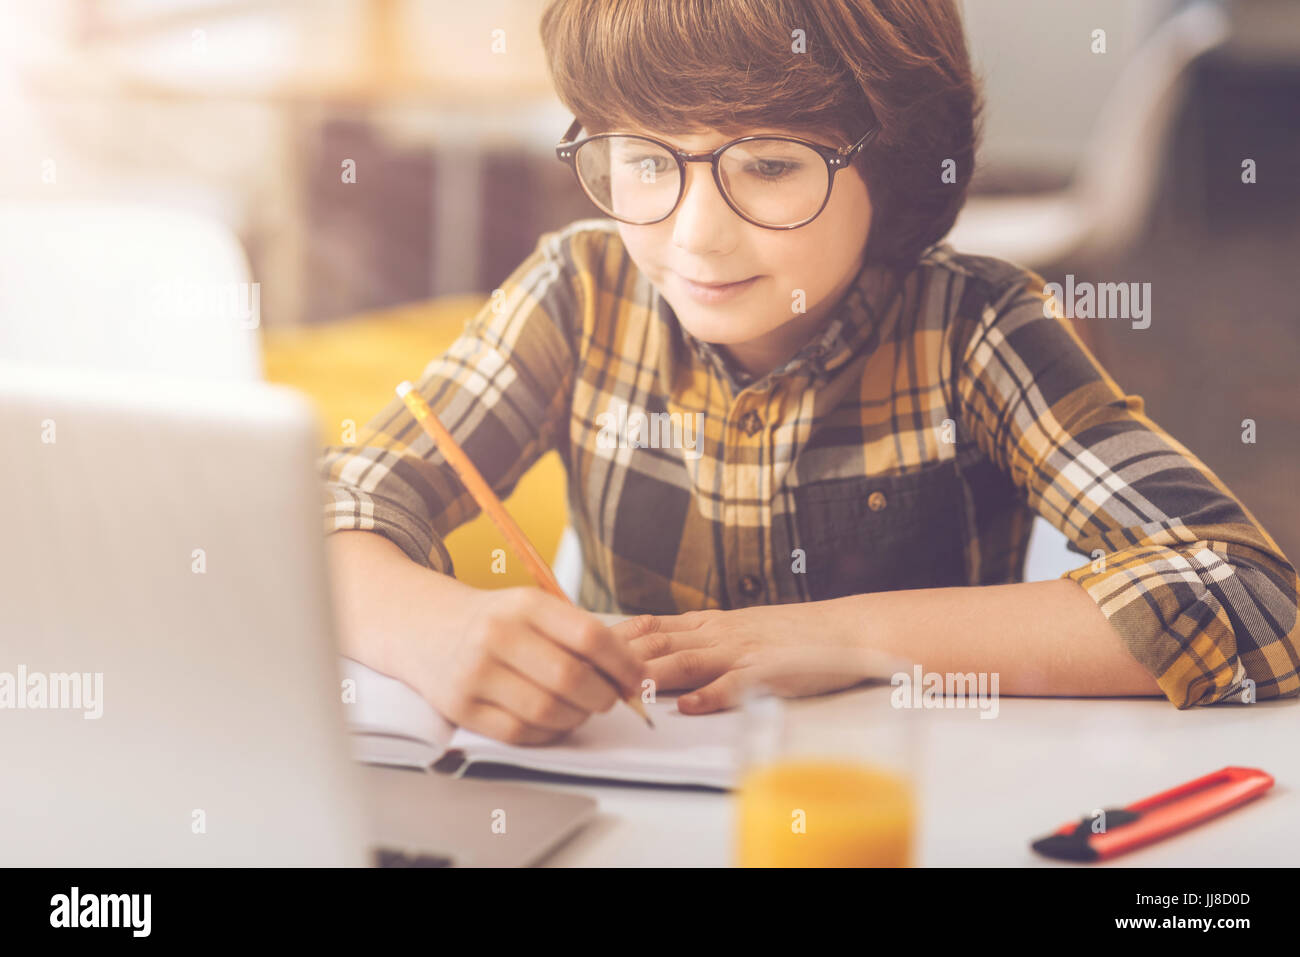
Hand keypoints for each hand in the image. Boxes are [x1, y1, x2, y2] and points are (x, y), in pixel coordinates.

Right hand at [404, 586, 645, 744]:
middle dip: (603, 696)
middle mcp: (497, 634)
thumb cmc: (495, 621)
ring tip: (578, 708)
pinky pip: (519, 733)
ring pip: (547, 711)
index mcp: (524, 604)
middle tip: (609, 699)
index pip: (590, 636)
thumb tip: (634, 676)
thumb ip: (579, 636)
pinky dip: (546, 734)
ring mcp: (475, 672)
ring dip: (576, 717)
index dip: (624, 664)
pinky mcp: (460, 706)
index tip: (638, 679)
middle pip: (572, 678)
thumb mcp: (533, 609)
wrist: (423, 626)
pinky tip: (551, 721)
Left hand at [610, 604, 877, 713]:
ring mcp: (743, 652)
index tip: (579, 646)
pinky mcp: (770, 673)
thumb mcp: (737, 628)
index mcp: (709, 623)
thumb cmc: (790, 636)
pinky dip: (711, 695)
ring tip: (623, 690)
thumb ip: (699, 639)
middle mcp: (719, 633)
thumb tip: (655, 651)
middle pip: (658, 643)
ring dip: (652, 675)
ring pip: (688, 661)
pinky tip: (690, 707)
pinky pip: (737, 684)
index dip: (613, 636)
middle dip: (618, 659)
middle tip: (584, 672)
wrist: (845, 631)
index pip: (650, 625)